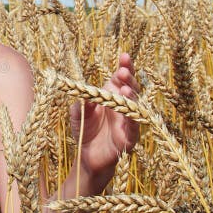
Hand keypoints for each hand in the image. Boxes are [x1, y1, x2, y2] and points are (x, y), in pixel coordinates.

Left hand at [71, 53, 140, 177]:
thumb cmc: (84, 130)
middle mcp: (122, 105)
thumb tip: (86, 95)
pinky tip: (130, 109)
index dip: (124, 67)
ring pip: (135, 105)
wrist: (87, 156)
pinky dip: (133, 117)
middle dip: (128, 78)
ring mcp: (128, 120)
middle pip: (130, 88)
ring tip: (124, 88)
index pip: (119, 78)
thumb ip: (82, 103)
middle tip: (122, 71)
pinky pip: (134, 125)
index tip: (124, 56)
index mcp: (110, 95)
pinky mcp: (130, 137)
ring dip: (131, 96)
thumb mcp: (78, 114)